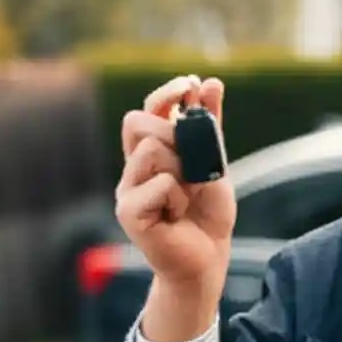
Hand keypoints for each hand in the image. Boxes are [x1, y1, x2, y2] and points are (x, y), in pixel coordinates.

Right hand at [115, 75, 235, 288]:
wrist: (208, 258)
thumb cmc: (207, 214)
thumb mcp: (214, 163)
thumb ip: (209, 128)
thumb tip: (210, 83)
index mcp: (151, 153)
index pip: (148, 110)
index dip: (166, 94)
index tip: (192, 85)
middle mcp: (133, 168)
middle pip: (139, 122)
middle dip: (174, 132)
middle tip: (195, 161)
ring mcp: (127, 189)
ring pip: (150, 150)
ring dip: (182, 169)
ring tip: (188, 194)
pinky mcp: (128, 212)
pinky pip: (158, 184)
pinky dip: (178, 196)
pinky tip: (177, 214)